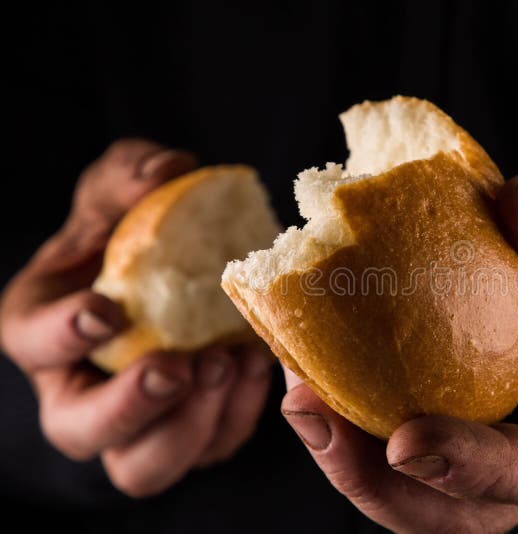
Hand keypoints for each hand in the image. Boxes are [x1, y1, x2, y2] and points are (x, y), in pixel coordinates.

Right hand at [0, 139, 273, 497]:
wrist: (175, 269)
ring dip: (191, 425)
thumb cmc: (132, 229)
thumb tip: (168, 171)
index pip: (30, 342)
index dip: (61, 334)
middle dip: (131, 407)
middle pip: (81, 430)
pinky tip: (255, 363)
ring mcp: (136, 420)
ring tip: (227, 362)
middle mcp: (80, 386)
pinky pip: (211, 446)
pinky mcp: (189, 430)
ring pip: (144, 465)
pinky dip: (238, 413)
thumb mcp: (121, 187)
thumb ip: (130, 173)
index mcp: (46, 326)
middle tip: (180, 367)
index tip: (108, 311)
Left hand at [279, 156, 517, 531]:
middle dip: (384, 486)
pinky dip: (351, 403)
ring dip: (350, 452)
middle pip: (466, 509)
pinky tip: (309, 355)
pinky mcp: (460, 402)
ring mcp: (500, 431)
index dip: (477, 471)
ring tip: (296, 390)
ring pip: (420, 482)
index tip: (409, 443)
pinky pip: (400, 422)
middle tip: (314, 418)